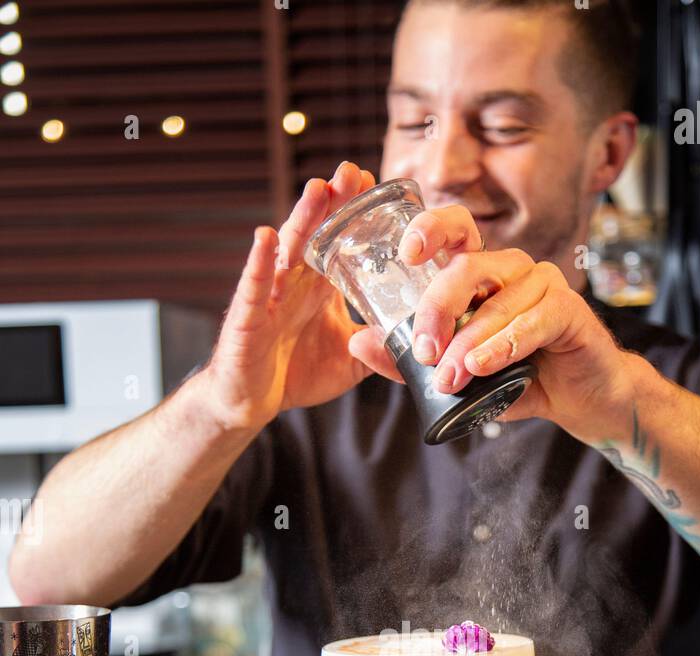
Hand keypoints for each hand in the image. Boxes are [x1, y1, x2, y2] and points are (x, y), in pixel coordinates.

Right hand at [200, 162, 391, 433]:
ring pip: (289, 251)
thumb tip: (413, 338)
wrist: (251, 404)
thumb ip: (378, 346)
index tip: (374, 185)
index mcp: (318, 290)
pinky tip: (265, 236)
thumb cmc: (294, 375)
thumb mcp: (349, 360)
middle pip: (317, 235)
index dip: (354, 216)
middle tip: (353, 170)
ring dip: (302, 219)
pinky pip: (255, 287)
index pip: (340, 243)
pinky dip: (260, 262)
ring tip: (318, 187)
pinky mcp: (248, 318)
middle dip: (333, 203)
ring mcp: (271, 297)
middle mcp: (295, 285)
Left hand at [347, 203, 636, 442]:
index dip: (430, 230)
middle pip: (467, 268)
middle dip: (436, 310)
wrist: (578, 401)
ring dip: (468, 343)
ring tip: (450, 378)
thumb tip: (358, 341)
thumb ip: (410, 361)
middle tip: (422, 352)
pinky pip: (531, 321)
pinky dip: (502, 346)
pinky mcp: (569, 308)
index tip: (406, 254)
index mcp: (483, 275)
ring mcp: (543, 283)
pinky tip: (483, 366)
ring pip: (496, 302)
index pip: (456, 230)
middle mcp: (511, 269)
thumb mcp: (458, 375)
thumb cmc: (518, 380)